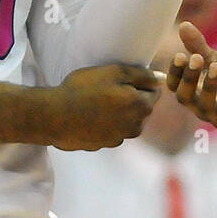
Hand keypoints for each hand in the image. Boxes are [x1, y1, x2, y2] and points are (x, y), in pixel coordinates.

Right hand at [48, 63, 162, 150]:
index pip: (154, 92)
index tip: (121, 79)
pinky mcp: (104, 145)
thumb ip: (142, 75)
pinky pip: (111, 130)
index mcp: (141, 107)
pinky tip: (89, 115)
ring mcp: (120, 138)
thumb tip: (161, 78)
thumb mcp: (115, 72)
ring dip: (118, 112)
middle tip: (107, 88)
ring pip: (126, 120)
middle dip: (130, 98)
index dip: (139, 82)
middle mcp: (135, 127)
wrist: (55, 116)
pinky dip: (105, 123)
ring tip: (96, 101)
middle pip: (141, 108)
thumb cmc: (84, 89)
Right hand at [165, 22, 216, 137]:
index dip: (175, 73)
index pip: (174, 86)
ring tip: (216, 67)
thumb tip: (183, 24)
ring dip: (209, 86)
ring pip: (206, 106)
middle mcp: (200, 107)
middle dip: (189, 77)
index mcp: (192, 92)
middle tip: (197, 58)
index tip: (180, 55)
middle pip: (185, 97)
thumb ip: (199, 47)